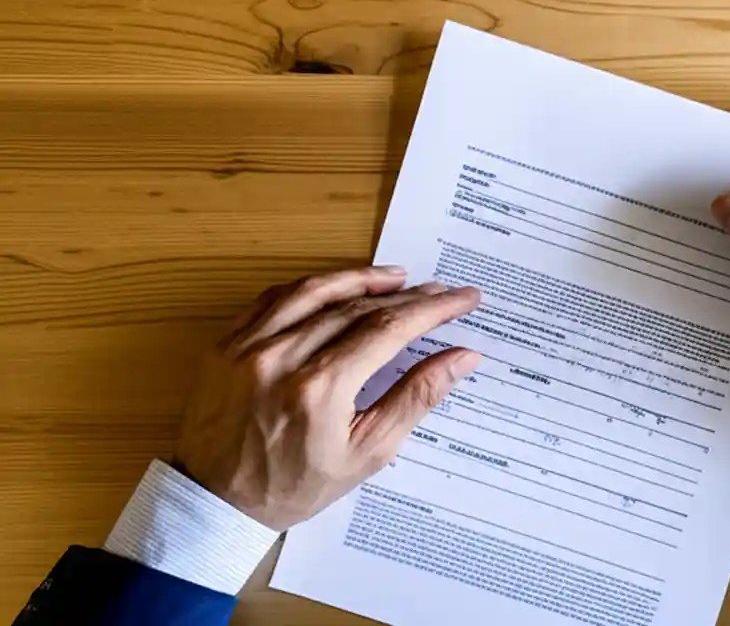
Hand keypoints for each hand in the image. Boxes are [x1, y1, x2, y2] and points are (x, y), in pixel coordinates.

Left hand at [175, 266, 481, 529]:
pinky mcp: (226, 343)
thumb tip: (461, 357)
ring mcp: (248, 346)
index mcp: (321, 389)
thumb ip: (416, 398)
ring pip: (314, 290)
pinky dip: (312, 287)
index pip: (389, 329)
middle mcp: (282, 357)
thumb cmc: (295, 485)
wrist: (215, 503)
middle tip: (439, 290)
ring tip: (396, 277)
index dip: (431, 309)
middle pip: (357, 307)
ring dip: (360, 278)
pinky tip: (336, 287)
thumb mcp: (367, 453)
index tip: (462, 298)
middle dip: (406, 295)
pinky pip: (274, 298)